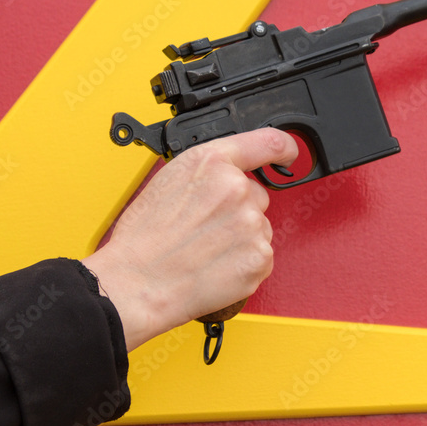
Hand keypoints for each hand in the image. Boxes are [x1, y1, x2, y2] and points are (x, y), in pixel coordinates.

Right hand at [82, 128, 297, 350]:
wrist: (137, 283)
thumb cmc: (143, 239)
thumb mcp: (168, 181)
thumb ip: (208, 172)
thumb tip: (229, 174)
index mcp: (212, 163)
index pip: (268, 142)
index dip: (284, 148)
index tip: (288, 154)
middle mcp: (237, 189)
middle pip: (257, 196)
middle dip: (238, 211)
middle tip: (206, 230)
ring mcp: (251, 224)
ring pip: (258, 228)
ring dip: (240, 239)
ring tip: (206, 251)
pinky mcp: (260, 257)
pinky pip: (261, 256)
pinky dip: (244, 263)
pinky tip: (216, 266)